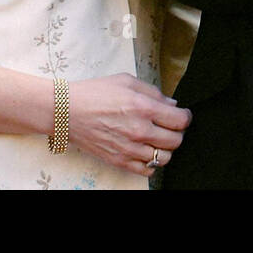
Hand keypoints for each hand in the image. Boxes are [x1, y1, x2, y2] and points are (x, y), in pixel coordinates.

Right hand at [67, 73, 192, 176]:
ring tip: (158, 139)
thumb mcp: (127, 82)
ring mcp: (129, 148)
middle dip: (178, 132)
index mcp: (143, 108)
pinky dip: (151, 163)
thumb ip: (153, 92)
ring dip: (165, 149)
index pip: (180, 121)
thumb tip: (172, 104)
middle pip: (176, 141)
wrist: (66, 111)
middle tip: (170, 126)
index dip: (186, 117)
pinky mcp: (119, 160)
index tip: (182, 115)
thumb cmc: (95, 93)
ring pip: (164, 158)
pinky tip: (146, 151)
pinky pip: (146, 170)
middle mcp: (139, 130)